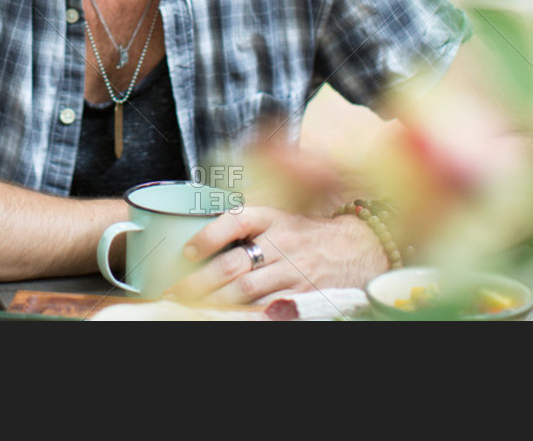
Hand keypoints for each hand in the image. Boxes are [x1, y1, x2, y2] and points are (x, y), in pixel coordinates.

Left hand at [166, 206, 388, 305]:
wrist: (356, 247)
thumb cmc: (307, 233)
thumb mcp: (279, 215)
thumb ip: (247, 222)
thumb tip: (201, 231)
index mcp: (271, 217)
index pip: (235, 221)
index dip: (208, 236)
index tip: (187, 251)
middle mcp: (282, 242)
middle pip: (233, 265)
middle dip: (199, 282)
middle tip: (175, 292)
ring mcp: (293, 270)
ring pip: (246, 291)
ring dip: (215, 303)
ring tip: (192, 308)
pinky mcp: (303, 294)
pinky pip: (268, 309)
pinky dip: (245, 315)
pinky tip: (228, 317)